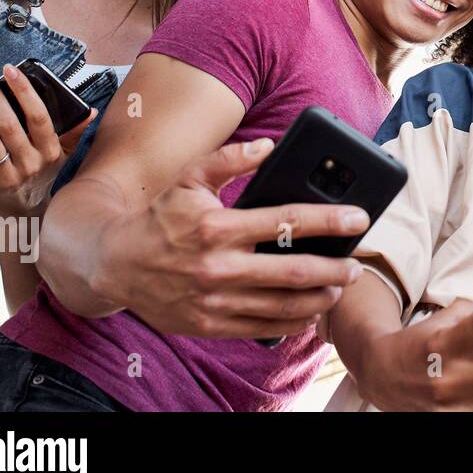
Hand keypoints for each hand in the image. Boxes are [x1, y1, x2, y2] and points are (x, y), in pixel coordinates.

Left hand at [0, 51, 95, 217]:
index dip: (24, 91)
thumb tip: (91, 111)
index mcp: (50, 152)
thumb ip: (75, 132)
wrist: (24, 213)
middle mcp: (31, 164)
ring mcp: (8, 177)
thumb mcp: (63, 155)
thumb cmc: (41, 176)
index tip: (11, 71)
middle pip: (10, 126)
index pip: (39, 116)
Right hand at [92, 137, 366, 338]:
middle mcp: (219, 266)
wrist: (112, 264)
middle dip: (335, 270)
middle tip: (358, 267)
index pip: (287, 222)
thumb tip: (269, 145)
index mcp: (218, 227)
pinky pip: (262, 327)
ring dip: (320, 299)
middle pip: (294, 271)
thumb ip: (230, 159)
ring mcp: (215, 300)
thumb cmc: (159, 217)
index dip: (330, 221)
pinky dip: (292, 322)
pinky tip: (311, 312)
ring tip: (341, 289)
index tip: (359, 219)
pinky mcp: (209, 324)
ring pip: (282, 305)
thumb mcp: (189, 178)